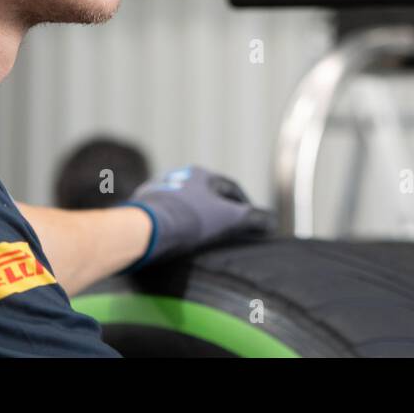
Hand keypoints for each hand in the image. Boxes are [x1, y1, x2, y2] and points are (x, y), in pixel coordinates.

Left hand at [122, 166, 274, 269]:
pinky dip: (174, 224)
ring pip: (183, 203)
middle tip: (225, 228)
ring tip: (199, 235)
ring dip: (194, 216)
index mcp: (201, 174)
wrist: (145, 228)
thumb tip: (271, 222)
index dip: (244, 204)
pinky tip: (176, 238)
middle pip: (205, 194)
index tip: (250, 220)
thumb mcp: (229, 219)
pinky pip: (164, 215)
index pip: (230, 188)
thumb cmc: (191, 219)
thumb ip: (253, 219)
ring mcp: (157, 190)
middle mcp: (178, 176)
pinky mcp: (142, 207)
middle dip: (217, 210)